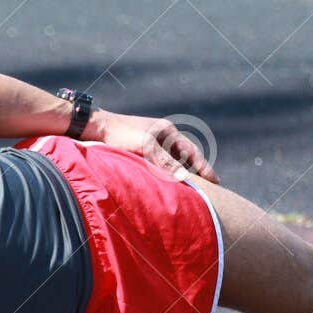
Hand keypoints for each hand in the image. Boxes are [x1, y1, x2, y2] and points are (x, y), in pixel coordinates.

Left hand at [85, 110, 218, 182]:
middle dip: (197, 168)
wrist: (97, 127)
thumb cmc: (120, 135)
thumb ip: (164, 161)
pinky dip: (169, 170)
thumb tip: (184, 176)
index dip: (204, 167)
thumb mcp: (145, 147)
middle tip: (210, 184)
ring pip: (174, 158)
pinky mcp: (142, 146)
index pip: (192, 151)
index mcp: (167, 130)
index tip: (215, 182)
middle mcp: (163, 133)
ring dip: (183, 170)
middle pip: (186, 154)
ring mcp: (153, 139)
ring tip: (193, 185)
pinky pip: (162, 160)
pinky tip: (169, 180)